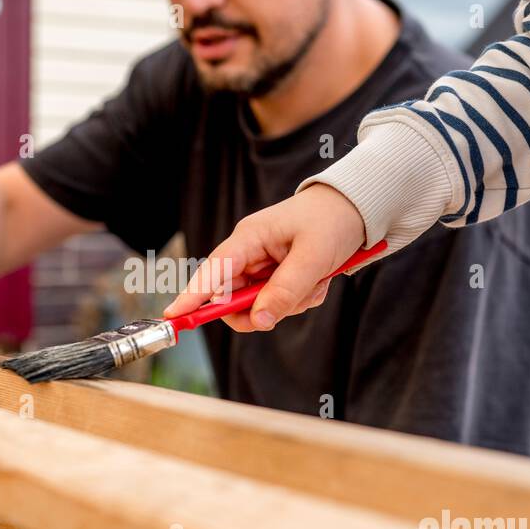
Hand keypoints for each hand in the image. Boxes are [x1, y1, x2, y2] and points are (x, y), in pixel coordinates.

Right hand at [164, 184, 366, 331]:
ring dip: (289, 303)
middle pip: (233, 298)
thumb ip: (285, 290)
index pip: (212, 272)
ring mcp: (262, 266)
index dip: (192, 297)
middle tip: (294, 301)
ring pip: (259, 305)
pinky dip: (300, 299)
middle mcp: (249, 253)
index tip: (173, 318)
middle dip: (263, 308)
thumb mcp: (314, 257)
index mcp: (249, 238)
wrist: (356, 207)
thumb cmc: (332, 221)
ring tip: (316, 282)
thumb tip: (259, 321)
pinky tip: (318, 281)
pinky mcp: (277, 275)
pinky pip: (279, 302)